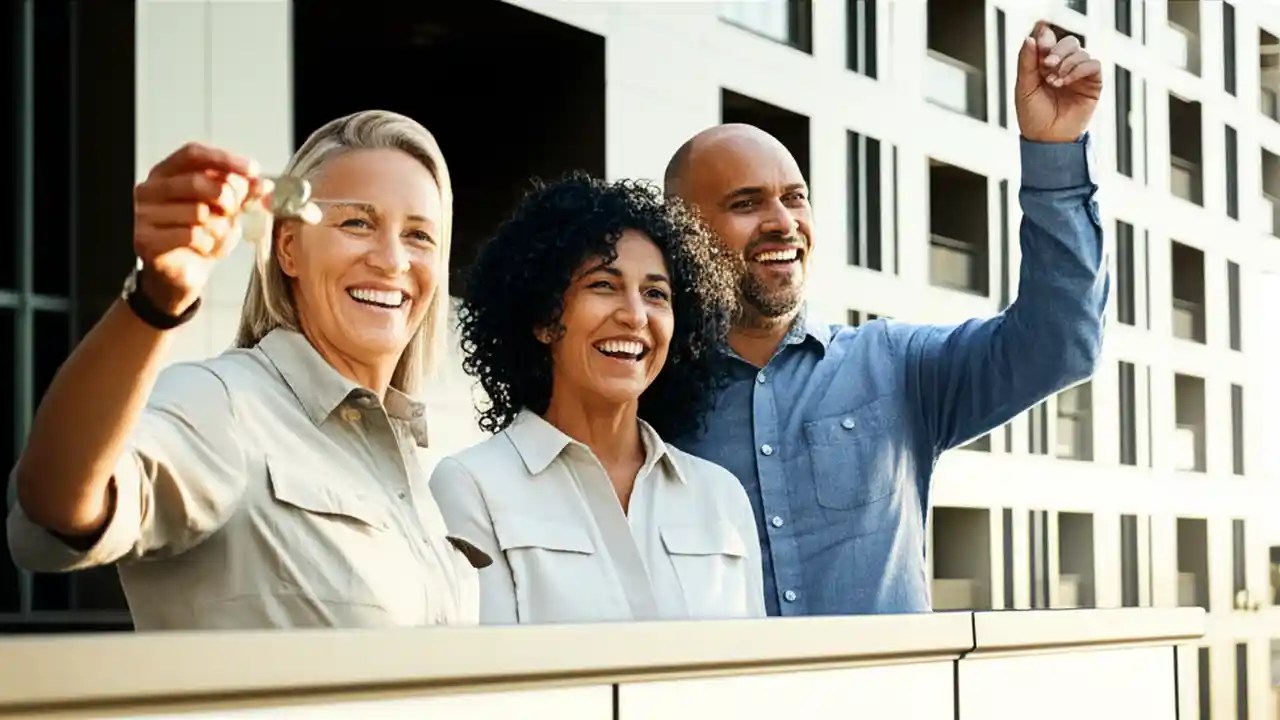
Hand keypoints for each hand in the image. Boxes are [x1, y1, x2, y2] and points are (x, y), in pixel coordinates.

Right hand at [131, 142, 268, 313]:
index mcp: (166, 173)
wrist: (182, 275)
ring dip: (218, 228)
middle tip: (232, 213)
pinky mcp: (145, 239)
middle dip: (227, 200)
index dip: (224, 159)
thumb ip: (242, 194)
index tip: (253, 170)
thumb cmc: (201, 236)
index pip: (193, 154)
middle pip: (198, 182)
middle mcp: (149, 188)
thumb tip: (264, 184)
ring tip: (214, 236)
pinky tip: (202, 249)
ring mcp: (143, 214)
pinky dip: (207, 244)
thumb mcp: (226, 210)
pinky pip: (190, 235)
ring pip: (198, 212)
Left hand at [1015, 22, 1102, 143]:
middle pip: (1069, 42)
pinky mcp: (1093, 83)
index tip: (1040, 51)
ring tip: (1055, 81)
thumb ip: (1026, 63)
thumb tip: (1030, 38)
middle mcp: (1064, 66)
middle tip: (1048, 65)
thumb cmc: (1033, 115)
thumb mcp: (1024, 87)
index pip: (1050, 40)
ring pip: (1081, 51)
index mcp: (1045, 64)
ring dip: (1067, 63)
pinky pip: (1093, 64)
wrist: (1047, 139)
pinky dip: (1080, 68)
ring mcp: (1079, 74)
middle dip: (1058, 50)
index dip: (1046, 40)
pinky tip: (1066, 81)